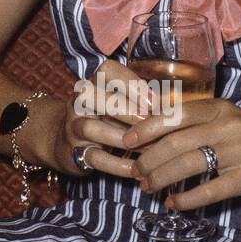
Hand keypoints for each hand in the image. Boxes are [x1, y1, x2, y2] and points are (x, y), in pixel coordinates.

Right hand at [43, 59, 150, 181]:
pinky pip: (94, 157)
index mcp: (94, 83)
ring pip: (90, 127)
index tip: (154, 100)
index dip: (130, 82)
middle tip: (150, 121)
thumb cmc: (104, 118)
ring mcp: (73, 125)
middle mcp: (79, 101)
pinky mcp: (73, 151)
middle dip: (124, 108)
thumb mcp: (118, 104)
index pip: (106, 71)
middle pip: (92, 95)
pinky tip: (137, 170)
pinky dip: (117, 165)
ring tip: (147, 148)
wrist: (63, 140)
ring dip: (121, 138)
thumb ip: (141, 103)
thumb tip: (177, 109)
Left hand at [122, 99, 240, 209]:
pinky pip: (211, 189)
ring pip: (188, 164)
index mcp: (219, 108)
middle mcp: (228, 125)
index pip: (173, 114)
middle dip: (148, 159)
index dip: (145, 128)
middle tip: (133, 172)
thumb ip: (199, 125)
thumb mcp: (230, 122)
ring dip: (162, 178)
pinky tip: (173, 204)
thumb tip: (155, 137)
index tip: (125, 141)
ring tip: (147, 188)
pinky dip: (188, 198)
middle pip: (175, 141)